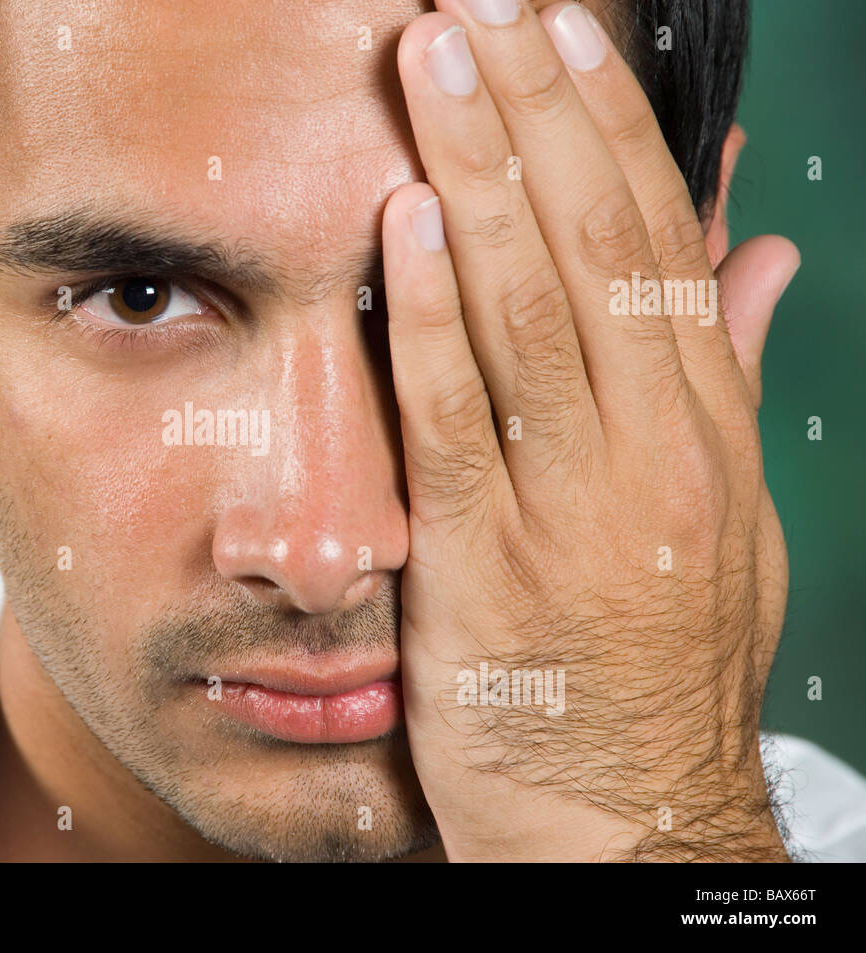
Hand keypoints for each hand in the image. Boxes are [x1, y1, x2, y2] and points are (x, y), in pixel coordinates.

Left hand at [382, 0, 796, 860]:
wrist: (626, 817)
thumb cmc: (657, 666)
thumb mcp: (722, 519)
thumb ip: (727, 379)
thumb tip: (754, 260)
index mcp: (704, 427)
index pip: (659, 242)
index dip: (610, 128)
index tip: (567, 39)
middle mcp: (653, 447)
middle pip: (594, 245)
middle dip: (535, 113)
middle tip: (487, 9)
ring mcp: (575, 502)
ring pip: (527, 305)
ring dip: (476, 172)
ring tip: (437, 64)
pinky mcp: (490, 560)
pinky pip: (460, 414)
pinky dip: (433, 310)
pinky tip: (409, 219)